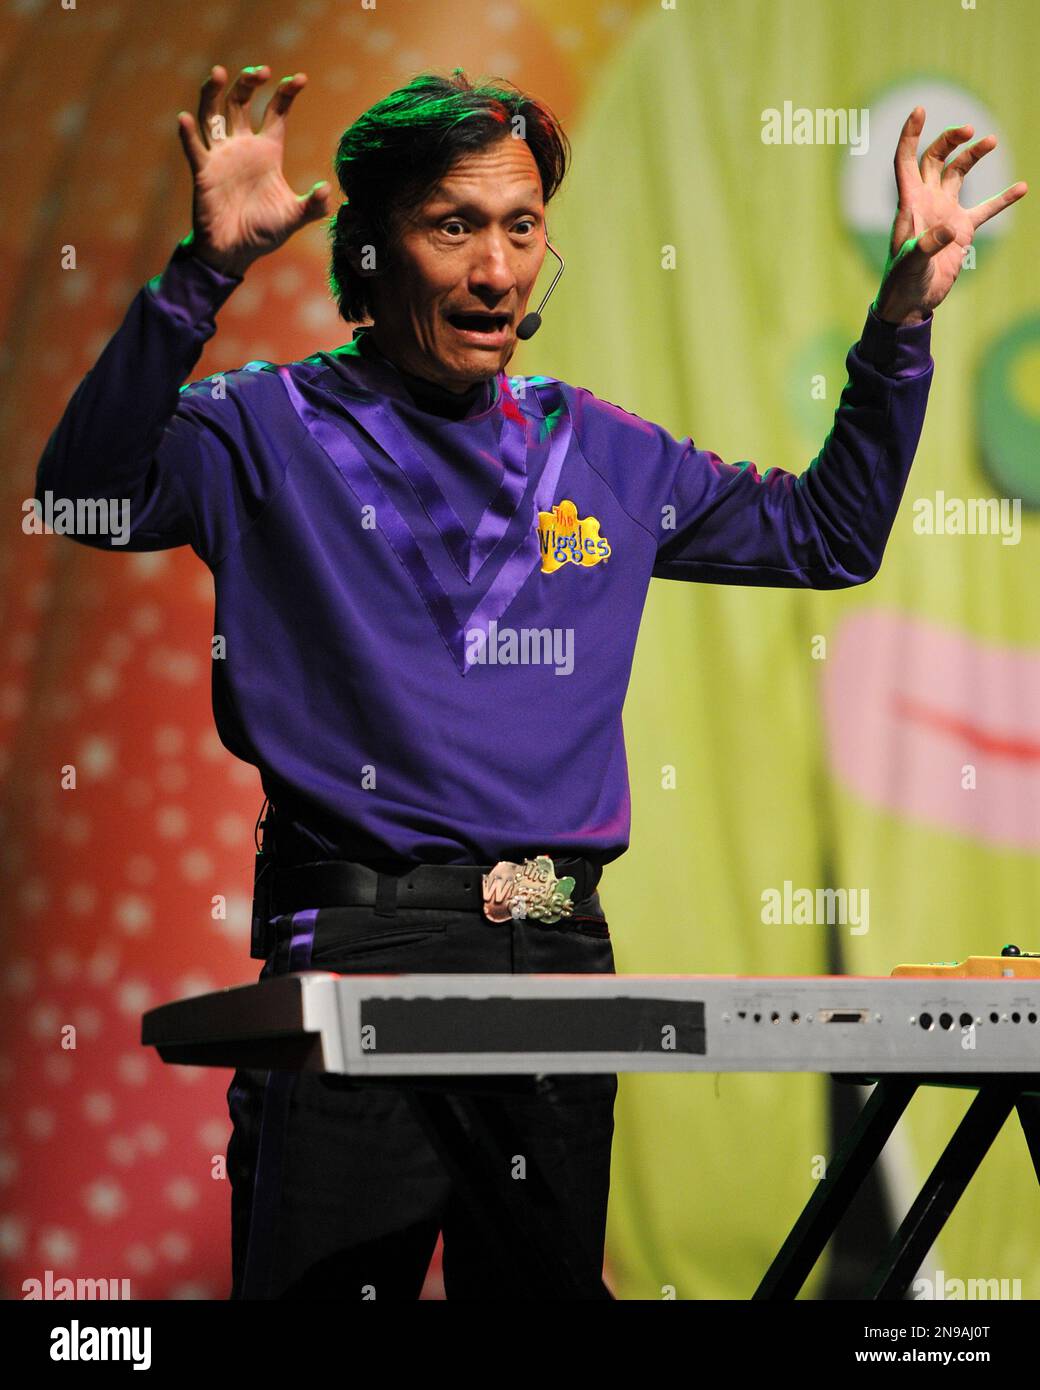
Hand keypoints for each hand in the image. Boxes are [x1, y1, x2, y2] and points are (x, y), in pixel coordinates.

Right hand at [176, 64, 331, 277]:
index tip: (299, 78)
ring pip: (213, 114)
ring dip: (213, 93)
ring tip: (219, 73)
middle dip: (249, 83)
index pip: (275, 112)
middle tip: (261, 71)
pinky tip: (186, 119)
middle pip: (242, 102)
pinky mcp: (203, 172)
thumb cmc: (264, 233)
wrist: (235, 253)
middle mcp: (242, 147)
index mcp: (267, 151)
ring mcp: (221, 156)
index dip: (286, 93)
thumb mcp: (294, 218)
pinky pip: (194, 148)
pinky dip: (188, 134)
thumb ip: (313, 206)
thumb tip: (328, 191)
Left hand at [872, 106, 1026, 325]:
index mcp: (909, 203)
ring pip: (959, 174)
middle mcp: (927, 201)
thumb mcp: (912, 263)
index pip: (906, 160)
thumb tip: (951, 229)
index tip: (919, 110)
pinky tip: (1022, 188)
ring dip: (973, 156)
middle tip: (970, 132)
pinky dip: (1002, 199)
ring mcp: (945, 213)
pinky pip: (986, 209)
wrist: (912, 302)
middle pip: (935, 159)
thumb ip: (928, 244)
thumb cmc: (902, 282)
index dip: (910, 135)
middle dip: (950, 141)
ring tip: (991, 142)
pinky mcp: (962, 229)